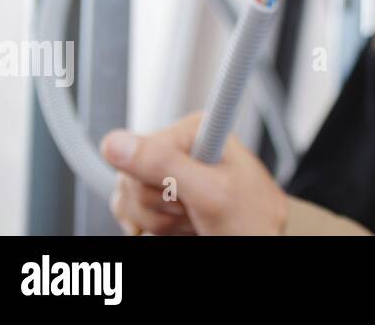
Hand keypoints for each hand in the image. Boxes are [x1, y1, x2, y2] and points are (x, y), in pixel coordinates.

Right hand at [101, 111, 288, 235]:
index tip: (185, 191)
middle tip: (196, 211)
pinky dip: (154, 230)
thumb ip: (164, 165)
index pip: (140, 150)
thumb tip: (115, 142)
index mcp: (195, 131)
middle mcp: (180, 149)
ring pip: (129, 202)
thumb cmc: (252, 221)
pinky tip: (182, 227)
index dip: (157, 181)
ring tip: (196, 220)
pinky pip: (131, 216)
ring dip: (160, 223)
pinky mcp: (160, 199)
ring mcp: (168, 176)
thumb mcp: (210, 192)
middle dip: (160, 207)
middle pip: (131, 180)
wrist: (259, 243)